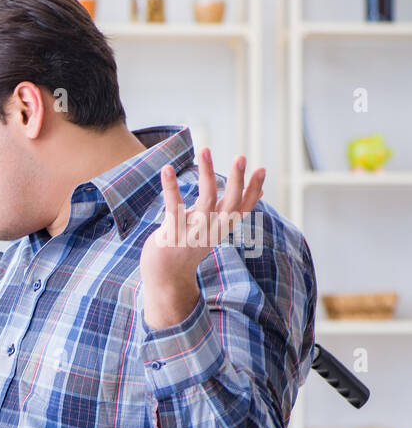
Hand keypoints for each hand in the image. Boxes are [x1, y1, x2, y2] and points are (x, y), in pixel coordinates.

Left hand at [140, 147, 265, 329]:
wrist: (165, 277)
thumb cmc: (188, 247)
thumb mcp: (214, 229)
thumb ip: (231, 210)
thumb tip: (260, 194)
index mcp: (222, 228)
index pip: (244, 208)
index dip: (254, 190)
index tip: (262, 169)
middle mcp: (212, 231)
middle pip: (231, 203)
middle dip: (237, 179)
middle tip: (241, 157)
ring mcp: (193, 233)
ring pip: (206, 199)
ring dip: (207, 173)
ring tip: (205, 149)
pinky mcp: (172, 233)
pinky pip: (173, 206)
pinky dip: (170, 186)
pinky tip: (167, 169)